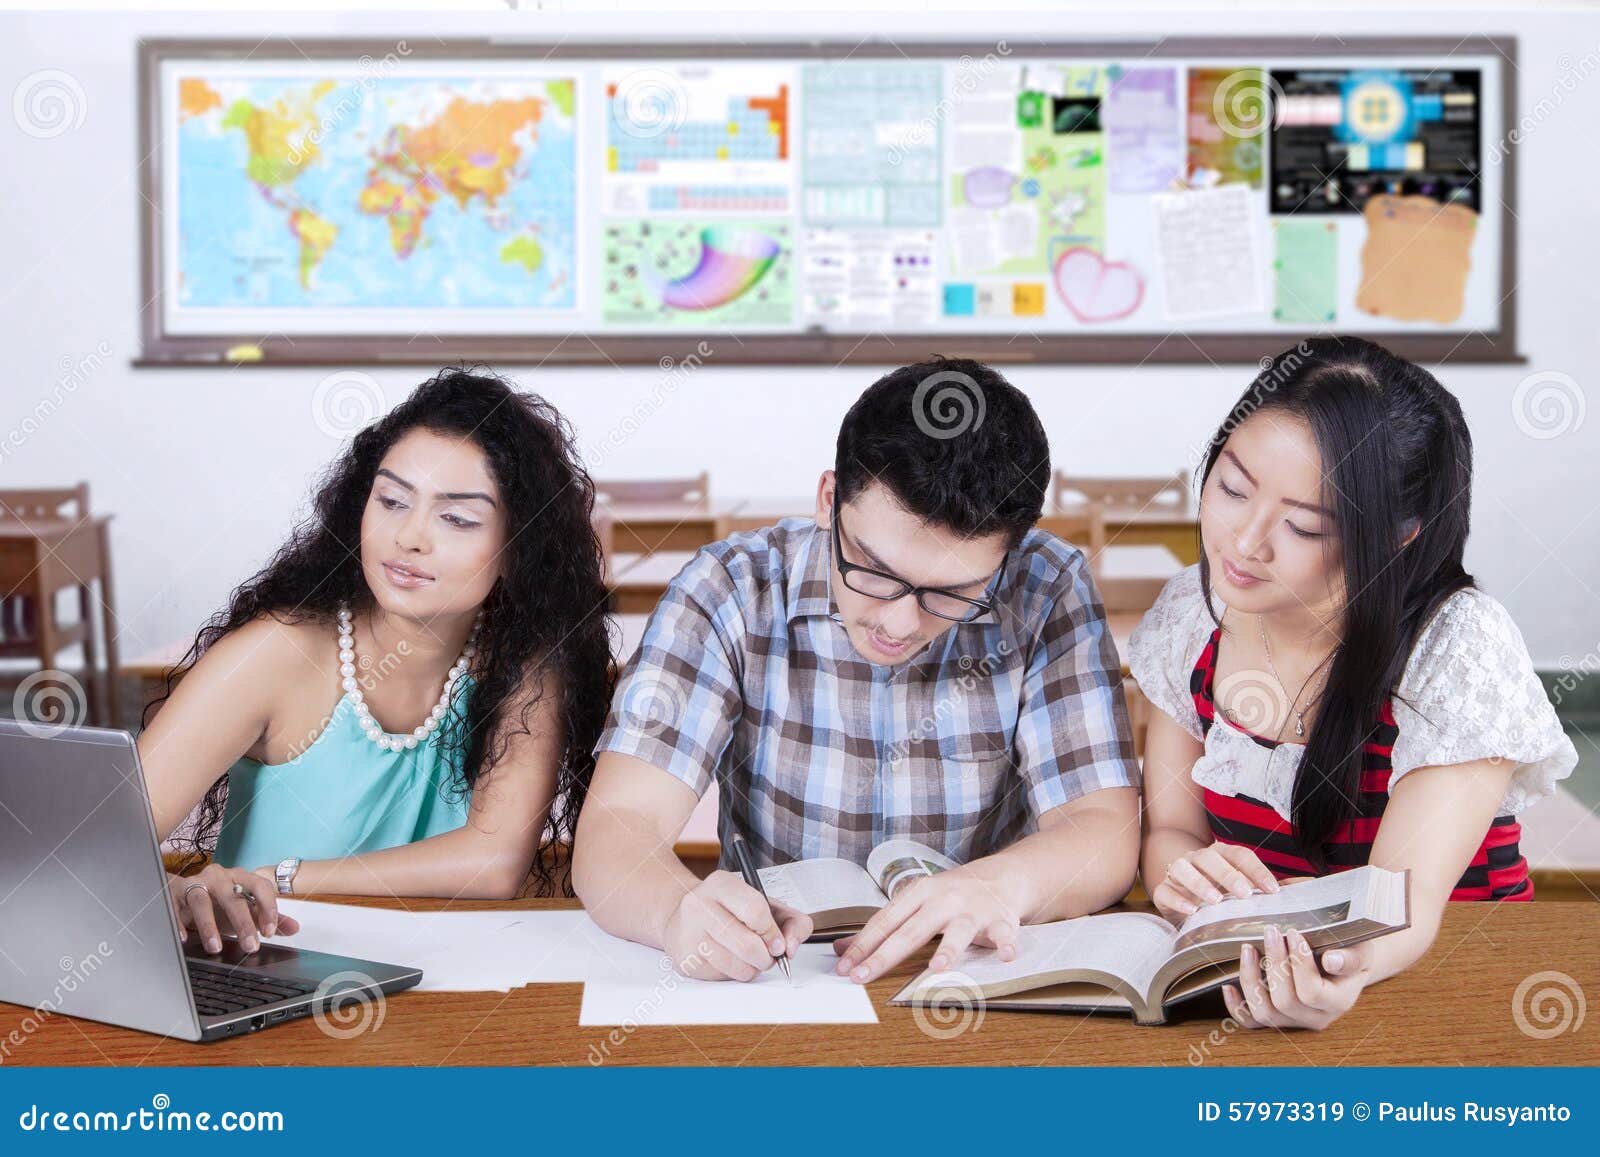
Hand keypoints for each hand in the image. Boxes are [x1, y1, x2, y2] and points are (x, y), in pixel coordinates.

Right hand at [167, 864, 298, 953]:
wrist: (183, 893)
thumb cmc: (219, 901)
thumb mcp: (245, 909)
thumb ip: (268, 917)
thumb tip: (294, 928)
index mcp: (241, 877)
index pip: (260, 886)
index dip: (268, 908)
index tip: (270, 931)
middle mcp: (219, 877)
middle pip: (233, 897)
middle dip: (243, 923)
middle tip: (250, 946)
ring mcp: (195, 883)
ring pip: (202, 900)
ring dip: (209, 925)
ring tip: (215, 947)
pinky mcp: (173, 894)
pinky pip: (173, 907)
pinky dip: (178, 923)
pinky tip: (184, 938)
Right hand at [662, 870, 811, 981]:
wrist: (684, 917)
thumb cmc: (731, 911)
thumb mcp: (765, 905)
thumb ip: (792, 921)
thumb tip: (790, 947)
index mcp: (721, 883)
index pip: (755, 910)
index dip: (772, 933)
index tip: (777, 942)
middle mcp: (699, 904)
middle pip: (747, 945)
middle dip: (766, 957)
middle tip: (767, 955)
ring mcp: (688, 932)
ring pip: (737, 966)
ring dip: (752, 968)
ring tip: (748, 957)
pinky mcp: (684, 959)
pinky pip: (722, 977)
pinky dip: (733, 974)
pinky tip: (728, 960)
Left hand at [833, 869, 1019, 984]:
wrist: (1001, 875)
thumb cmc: (952, 895)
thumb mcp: (915, 903)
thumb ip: (882, 928)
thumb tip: (841, 950)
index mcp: (918, 894)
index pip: (884, 922)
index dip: (862, 945)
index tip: (843, 968)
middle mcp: (943, 900)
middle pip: (911, 931)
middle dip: (885, 955)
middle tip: (862, 976)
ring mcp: (972, 909)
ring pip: (959, 931)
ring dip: (949, 949)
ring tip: (938, 967)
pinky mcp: (1000, 919)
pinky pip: (1004, 933)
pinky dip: (1006, 944)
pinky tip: (1005, 955)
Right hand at [1152, 842, 1280, 920]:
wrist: (1184, 903)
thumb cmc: (1219, 896)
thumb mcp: (1242, 891)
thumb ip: (1266, 888)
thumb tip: (1301, 887)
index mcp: (1221, 855)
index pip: (1240, 855)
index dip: (1256, 870)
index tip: (1273, 891)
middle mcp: (1197, 859)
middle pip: (1210, 857)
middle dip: (1228, 874)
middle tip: (1244, 893)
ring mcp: (1177, 873)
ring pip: (1183, 868)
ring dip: (1200, 882)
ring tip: (1216, 900)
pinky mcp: (1162, 891)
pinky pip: (1165, 891)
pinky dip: (1178, 900)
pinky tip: (1192, 911)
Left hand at [1222, 926, 1370, 1030]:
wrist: (1345, 963)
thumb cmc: (1352, 951)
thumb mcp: (1360, 949)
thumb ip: (1350, 956)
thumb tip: (1332, 960)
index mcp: (1340, 1002)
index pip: (1313, 992)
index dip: (1299, 963)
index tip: (1293, 932)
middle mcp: (1317, 1018)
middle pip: (1286, 1001)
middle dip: (1274, 963)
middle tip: (1271, 931)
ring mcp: (1295, 1022)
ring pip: (1265, 1013)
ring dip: (1251, 979)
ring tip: (1247, 948)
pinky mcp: (1277, 1019)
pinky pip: (1252, 1022)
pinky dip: (1237, 1006)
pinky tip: (1228, 986)